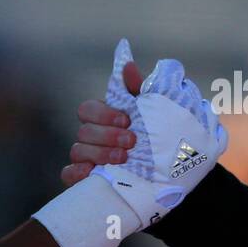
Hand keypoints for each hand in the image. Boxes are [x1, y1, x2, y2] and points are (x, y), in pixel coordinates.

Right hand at [67, 39, 227, 228]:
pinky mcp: (87, 182)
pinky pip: (69, 174)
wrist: (178, 181)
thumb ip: (142, 91)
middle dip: (107, 135)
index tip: (127, 119)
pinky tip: (93, 174)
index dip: (103, 113)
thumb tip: (127, 64)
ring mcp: (88, 160)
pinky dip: (77, 173)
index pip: (88, 110)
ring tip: (124, 159)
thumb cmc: (164, 142)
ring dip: (99, 153)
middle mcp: (94, 139)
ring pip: (78, 151)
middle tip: (132, 141)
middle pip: (84, 131)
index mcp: (106, 120)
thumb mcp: (158, 115)